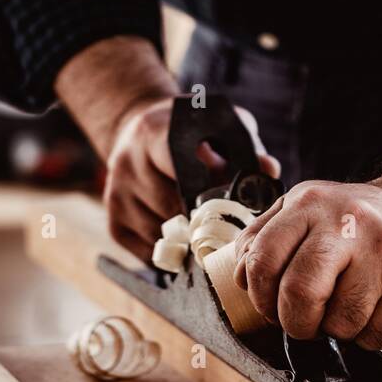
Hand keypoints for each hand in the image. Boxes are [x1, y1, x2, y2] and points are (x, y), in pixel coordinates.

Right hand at [104, 98, 278, 259]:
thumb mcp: (221, 126)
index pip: (177, 168)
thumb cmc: (194, 133)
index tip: (229, 205)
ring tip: (210, 237)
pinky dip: (171, 254)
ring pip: (157, 233)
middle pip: (169, 207)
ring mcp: (115, 193)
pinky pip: (145, 251)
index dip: (206, 191)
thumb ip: (245, 147)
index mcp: (154, 134)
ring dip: (186, 241)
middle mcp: (127, 163)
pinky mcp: (113, 220)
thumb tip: (269, 170)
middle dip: (202, 221)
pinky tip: (188, 244)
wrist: (142, 132)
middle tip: (229, 229)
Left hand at [231, 173, 381, 349]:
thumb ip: (268, 236)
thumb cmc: (362, 220)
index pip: (262, 260)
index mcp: (311, 203)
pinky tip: (379, 310)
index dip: (260, 298)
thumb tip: (244, 280)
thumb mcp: (311, 208)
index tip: (273, 307)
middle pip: (299, 294)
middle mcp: (348, 221)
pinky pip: (378, 334)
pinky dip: (371, 335)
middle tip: (307, 323)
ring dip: (340, 329)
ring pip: (341, 323)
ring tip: (352, 307)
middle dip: (297, 323)